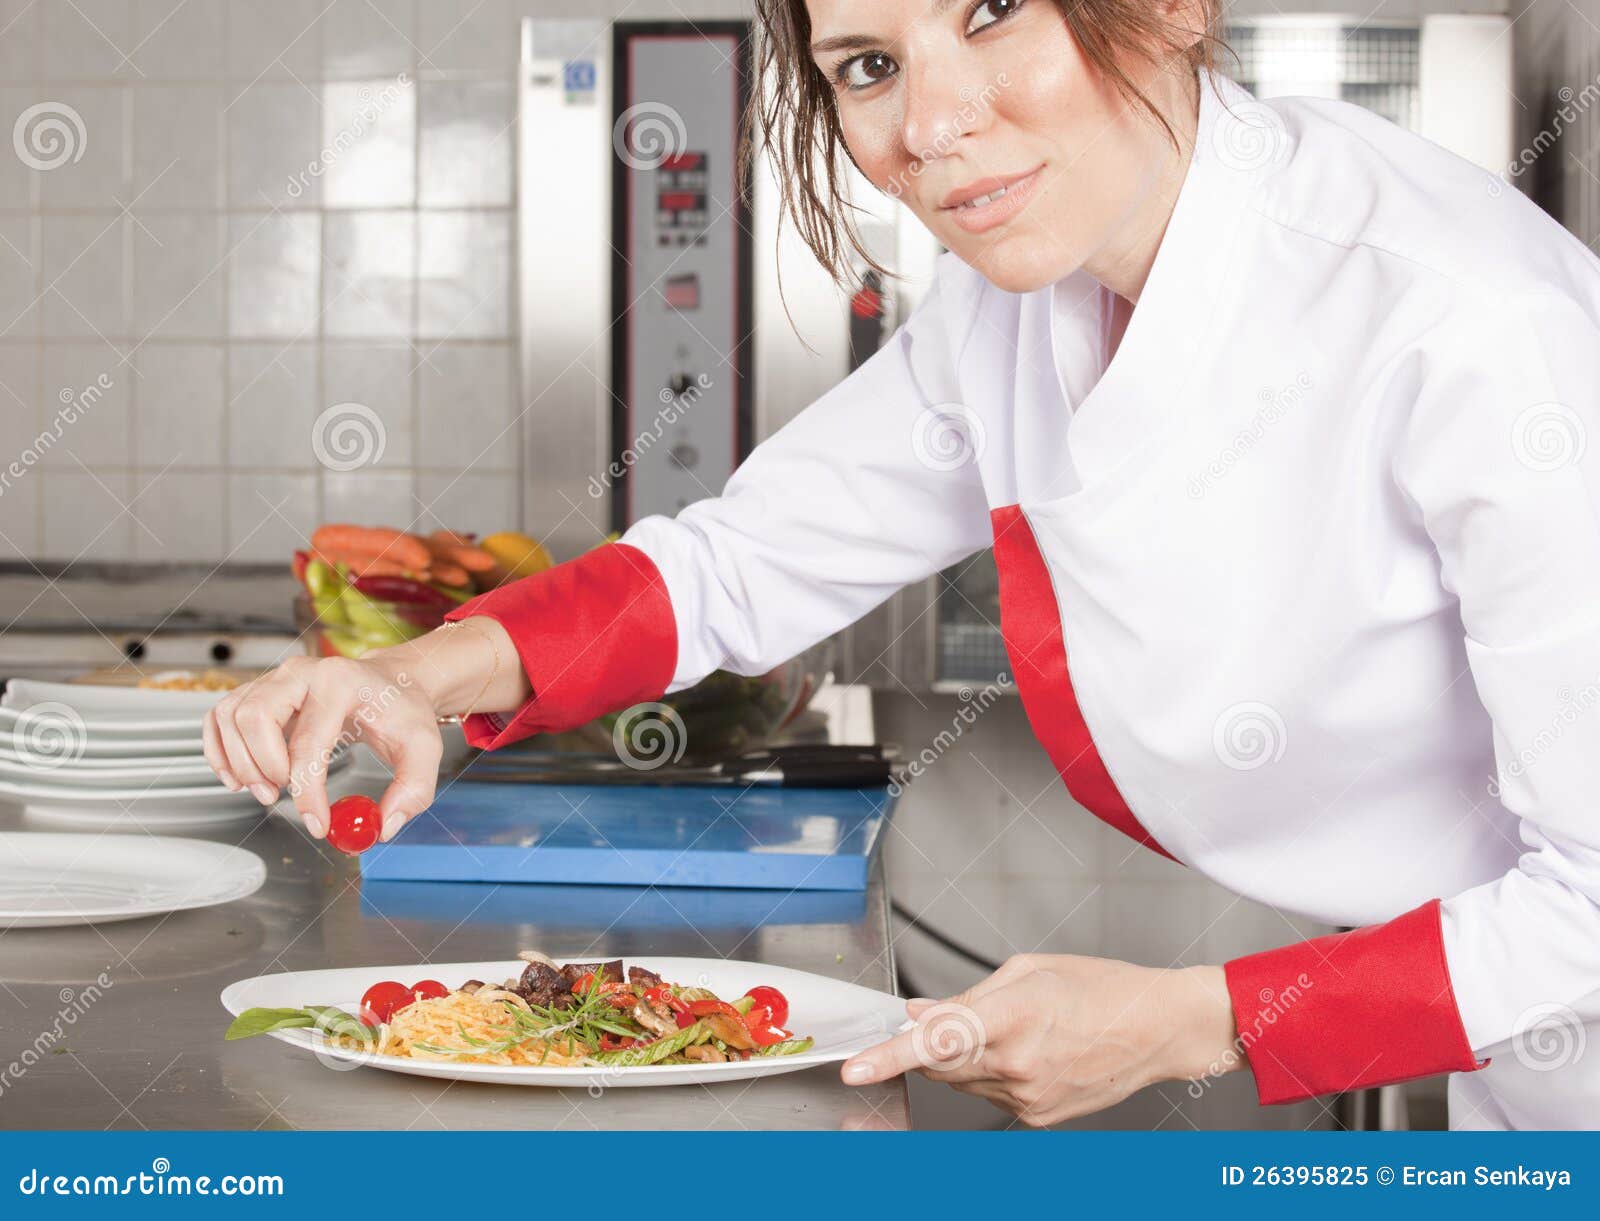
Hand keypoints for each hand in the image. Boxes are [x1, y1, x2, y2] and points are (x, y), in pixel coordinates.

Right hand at [201, 652, 442, 840]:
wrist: (390, 682)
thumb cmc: (401, 711)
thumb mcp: (425, 747)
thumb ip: (413, 790)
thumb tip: (383, 827)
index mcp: (341, 682)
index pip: (309, 741)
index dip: (306, 791)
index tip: (317, 824)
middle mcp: (302, 673)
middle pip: (255, 717)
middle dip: (262, 767)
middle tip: (279, 798)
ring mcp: (276, 678)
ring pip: (231, 717)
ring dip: (238, 762)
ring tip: (266, 790)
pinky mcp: (258, 690)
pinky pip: (220, 717)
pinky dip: (220, 749)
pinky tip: (239, 776)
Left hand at [839, 954, 1238, 1126]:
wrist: (1158, 1030)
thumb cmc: (1101, 988)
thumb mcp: (1029, 972)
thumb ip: (966, 996)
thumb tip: (920, 1012)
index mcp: (1014, 1017)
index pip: (936, 1040)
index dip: (889, 1056)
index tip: (855, 1068)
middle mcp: (1018, 1064)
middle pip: (941, 1062)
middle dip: (930, 1042)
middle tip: (948, 1015)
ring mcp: (1028, 1097)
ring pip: (963, 1080)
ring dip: (966, 1056)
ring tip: (1012, 1028)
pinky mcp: (1037, 1117)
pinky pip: (990, 1095)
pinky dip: (992, 1073)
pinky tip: (1027, 1052)